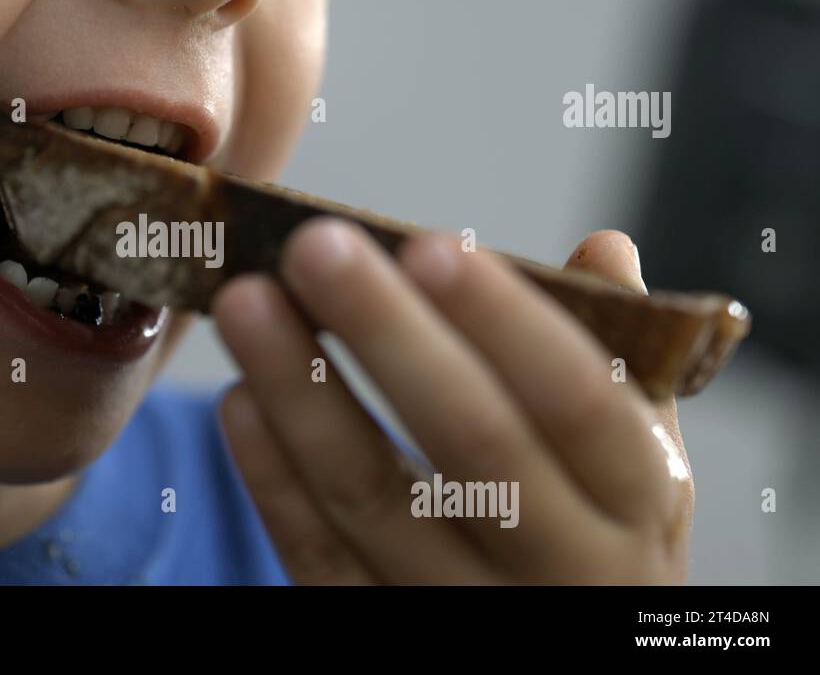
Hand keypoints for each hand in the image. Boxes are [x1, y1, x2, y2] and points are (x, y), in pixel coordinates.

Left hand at [212, 219, 693, 583]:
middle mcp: (562, 568)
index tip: (429, 245)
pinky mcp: (383, 631)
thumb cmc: (598, 530)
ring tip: (247, 302)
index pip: (578, 404)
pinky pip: (320, 559)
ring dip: (301, 393)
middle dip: (387, 335)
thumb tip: (603, 250)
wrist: (561, 638)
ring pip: (372, 501)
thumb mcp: (640, 459)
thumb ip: (618, 360)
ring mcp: (466, 610)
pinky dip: (273, 479)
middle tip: (314, 246)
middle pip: (470, 447)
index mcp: (639, 502)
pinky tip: (240, 400)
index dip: (505, 323)